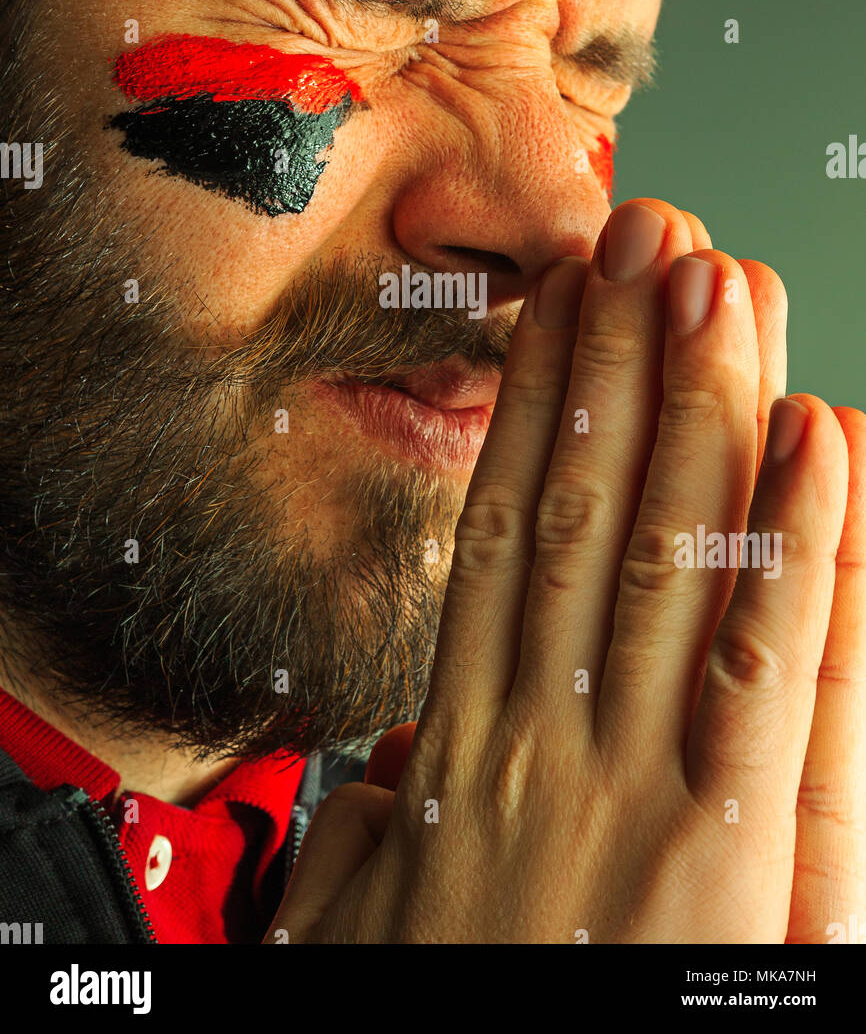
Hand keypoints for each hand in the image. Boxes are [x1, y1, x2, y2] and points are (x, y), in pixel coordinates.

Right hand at [266, 200, 856, 942]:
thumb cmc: (449, 1025)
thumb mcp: (363, 934)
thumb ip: (371, 840)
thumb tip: (375, 774)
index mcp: (463, 754)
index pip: (502, 537)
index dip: (534, 412)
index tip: (558, 311)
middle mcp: (547, 742)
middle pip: (586, 513)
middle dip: (621, 364)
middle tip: (649, 236)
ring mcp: (639, 790)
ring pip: (670, 559)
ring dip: (703, 408)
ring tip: (721, 285)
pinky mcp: (738, 860)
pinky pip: (773, 674)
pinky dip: (804, 549)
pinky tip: (820, 438)